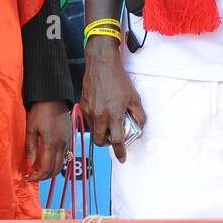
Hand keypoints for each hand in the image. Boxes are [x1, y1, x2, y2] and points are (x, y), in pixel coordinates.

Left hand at [23, 100, 69, 180]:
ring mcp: (67, 142)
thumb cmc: (40, 111)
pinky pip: (65, 156)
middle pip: (55, 169)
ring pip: (61, 164)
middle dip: (44, 176)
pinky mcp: (69, 138)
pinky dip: (57, 162)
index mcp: (51, 144)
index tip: (29, 178)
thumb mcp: (31, 129)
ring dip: (51, 170)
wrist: (53, 97)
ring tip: (39, 170)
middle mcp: (62, 145)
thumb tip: (30, 164)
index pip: (46, 168)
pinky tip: (48, 160)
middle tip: (33, 176)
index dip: (37, 176)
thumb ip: (30, 148)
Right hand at [80, 38, 145, 162]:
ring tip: (108, 123)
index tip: (122, 158)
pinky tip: (101, 113)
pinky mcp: (83, 105)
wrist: (101, 64)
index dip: (120, 152)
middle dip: (107, 144)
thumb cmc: (119, 80)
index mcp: (113, 115)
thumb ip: (138, 115)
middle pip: (100, 141)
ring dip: (101, 133)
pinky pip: (88, 121)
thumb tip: (138, 127)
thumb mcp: (134, 97)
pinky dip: (95, 122)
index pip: (117, 141)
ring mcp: (89, 111)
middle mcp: (99, 116)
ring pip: (93, 132)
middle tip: (114, 138)